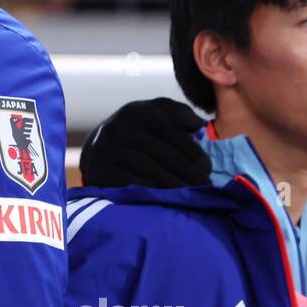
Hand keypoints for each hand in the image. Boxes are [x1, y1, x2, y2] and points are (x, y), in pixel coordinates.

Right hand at [79, 97, 211, 187]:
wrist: (97, 148)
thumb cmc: (137, 131)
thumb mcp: (154, 113)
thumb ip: (178, 113)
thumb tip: (199, 124)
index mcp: (138, 111)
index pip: (175, 134)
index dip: (195, 153)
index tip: (208, 168)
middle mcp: (122, 127)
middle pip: (166, 154)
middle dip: (190, 172)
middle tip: (204, 185)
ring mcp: (109, 149)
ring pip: (151, 171)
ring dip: (175, 185)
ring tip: (190, 193)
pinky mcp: (101, 169)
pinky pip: (133, 183)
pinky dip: (152, 191)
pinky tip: (165, 195)